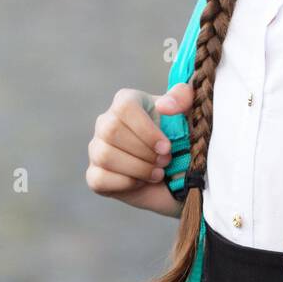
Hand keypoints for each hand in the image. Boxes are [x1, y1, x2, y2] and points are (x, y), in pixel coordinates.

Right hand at [86, 85, 193, 217]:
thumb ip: (183, 98)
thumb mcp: (188, 114)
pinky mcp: (95, 175)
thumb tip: (165, 106)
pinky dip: (126, 183)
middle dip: (144, 151)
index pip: (124, 107)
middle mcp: (106, 122)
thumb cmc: (181, 138)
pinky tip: (142, 182)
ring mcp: (97, 149)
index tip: (167, 146)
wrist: (177, 174)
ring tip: (158, 173)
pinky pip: (99, 179)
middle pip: (112, 131)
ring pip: (105, 156)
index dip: (146, 129)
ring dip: (138, 168)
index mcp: (126, 102)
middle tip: (165, 161)